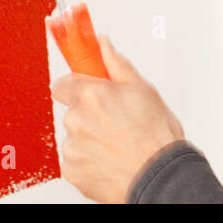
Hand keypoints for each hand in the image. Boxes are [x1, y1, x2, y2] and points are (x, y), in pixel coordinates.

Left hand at [49, 33, 184, 202]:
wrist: (160, 178)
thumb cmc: (156, 137)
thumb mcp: (142, 89)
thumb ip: (115, 63)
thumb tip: (102, 43)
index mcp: (90, 95)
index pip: (62, 84)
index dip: (76, 86)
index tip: (85, 89)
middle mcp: (76, 120)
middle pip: (73, 111)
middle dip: (89, 114)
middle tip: (115, 122)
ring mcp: (72, 148)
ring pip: (75, 137)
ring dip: (90, 139)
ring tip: (118, 144)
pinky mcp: (72, 172)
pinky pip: (76, 160)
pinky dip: (89, 160)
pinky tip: (110, 160)